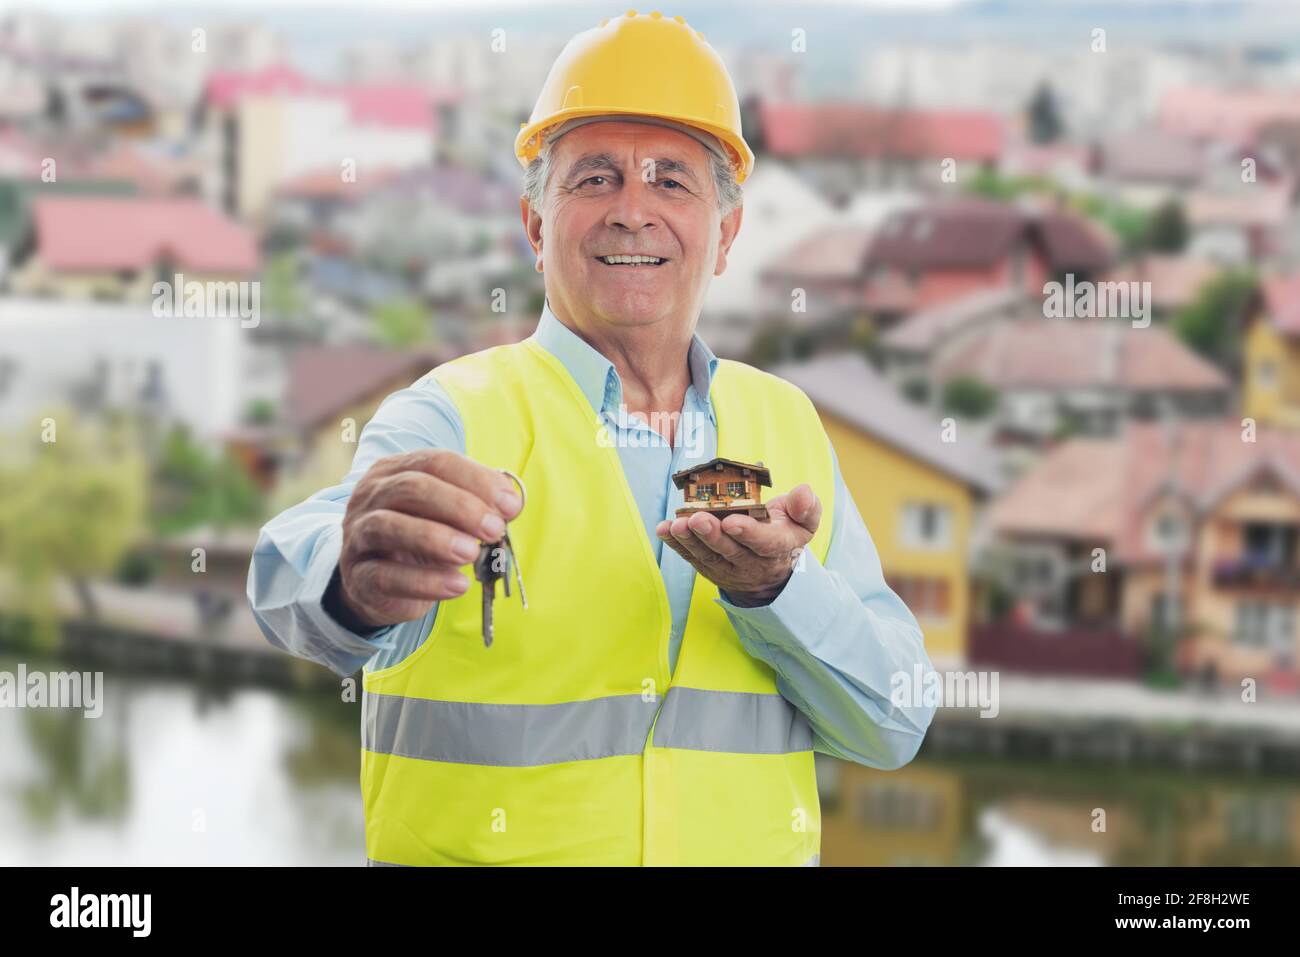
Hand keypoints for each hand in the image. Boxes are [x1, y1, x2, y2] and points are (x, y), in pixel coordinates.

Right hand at [337, 449, 522, 628]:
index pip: (435, 462)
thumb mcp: (447, 515)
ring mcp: (358, 535)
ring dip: (436, 538)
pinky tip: (456, 585)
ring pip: (389, 526)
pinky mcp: (358, 576)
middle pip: (411, 488)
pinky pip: (386, 576)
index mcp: (395, 471)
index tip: (510, 505)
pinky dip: (425, 581)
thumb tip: (511, 503)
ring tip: (471, 553)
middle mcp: (371, 496)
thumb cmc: (421, 538)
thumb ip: (476, 504)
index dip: (476, 480)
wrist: (378, 583)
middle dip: (460, 507)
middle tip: (494, 529)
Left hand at [655, 484, 821, 605]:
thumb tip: (804, 491)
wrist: (771, 569)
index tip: (731, 521)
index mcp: (777, 547)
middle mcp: (751, 562)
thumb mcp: (803, 522)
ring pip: (707, 555)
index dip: (747, 532)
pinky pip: (692, 558)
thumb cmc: (784, 533)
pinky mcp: (709, 568)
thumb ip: (806, 508)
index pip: (763, 543)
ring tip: (676, 525)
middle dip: (711, 535)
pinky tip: (663, 530)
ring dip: (690, 541)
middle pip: (729, 550)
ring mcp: (728, 568)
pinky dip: (676, 545)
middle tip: (696, 518)